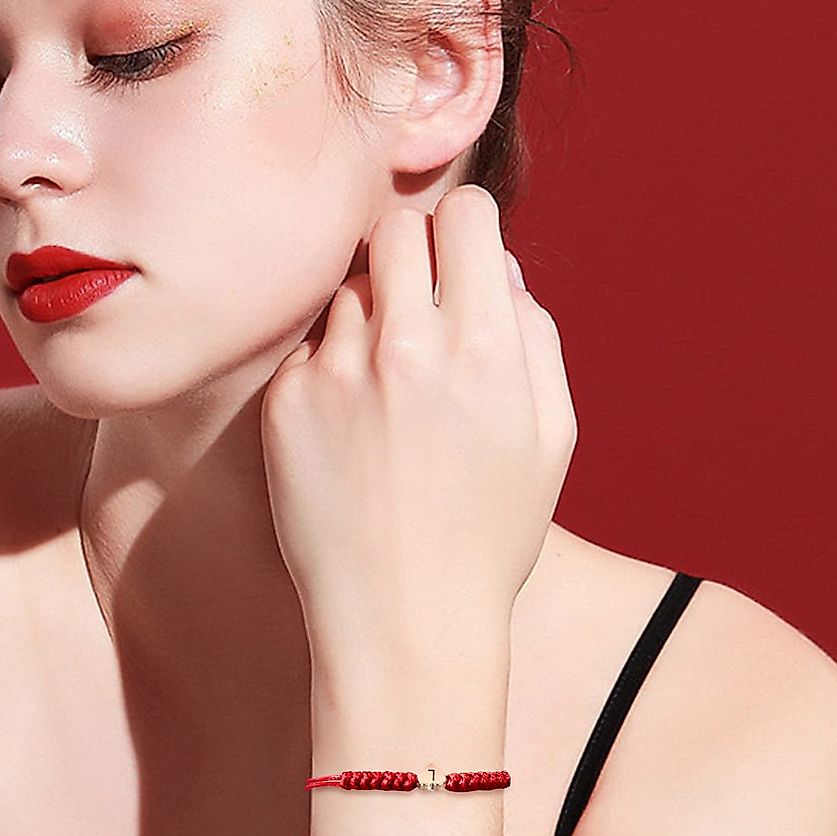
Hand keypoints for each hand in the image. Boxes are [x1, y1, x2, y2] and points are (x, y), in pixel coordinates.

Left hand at [260, 185, 576, 658]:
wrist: (402, 620)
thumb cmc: (488, 534)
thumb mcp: (550, 437)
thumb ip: (534, 337)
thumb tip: (499, 268)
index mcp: (486, 348)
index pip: (465, 215)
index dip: (467, 232)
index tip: (462, 260)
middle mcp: (407, 347)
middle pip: (396, 229)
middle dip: (413, 253)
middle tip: (419, 304)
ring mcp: (337, 373)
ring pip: (348, 287)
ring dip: (369, 313)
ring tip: (384, 384)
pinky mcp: (286, 403)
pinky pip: (309, 346)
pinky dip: (329, 365)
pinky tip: (348, 423)